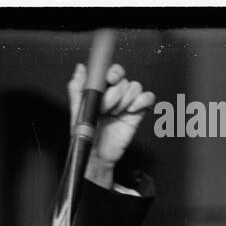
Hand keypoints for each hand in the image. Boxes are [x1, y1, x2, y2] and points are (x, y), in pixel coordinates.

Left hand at [68, 62, 154, 182]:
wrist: (96, 156)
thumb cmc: (87, 135)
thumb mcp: (78, 110)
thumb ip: (77, 88)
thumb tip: (80, 69)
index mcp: (103, 91)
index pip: (113, 71)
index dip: (114, 72)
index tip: (110, 79)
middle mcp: (116, 95)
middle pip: (124, 80)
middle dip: (114, 94)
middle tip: (106, 108)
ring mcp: (127, 103)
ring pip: (135, 87)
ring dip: (125, 100)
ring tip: (115, 114)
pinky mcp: (137, 113)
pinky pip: (148, 98)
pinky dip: (142, 100)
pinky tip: (131, 110)